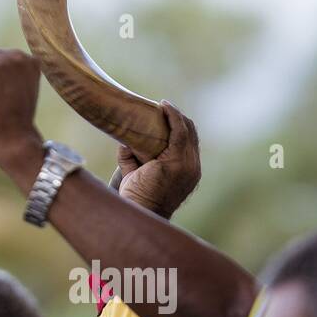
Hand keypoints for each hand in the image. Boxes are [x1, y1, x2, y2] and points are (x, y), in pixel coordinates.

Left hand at [114, 100, 200, 218]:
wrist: (139, 211)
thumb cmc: (136, 197)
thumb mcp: (137, 174)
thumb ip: (133, 158)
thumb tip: (124, 142)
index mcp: (188, 172)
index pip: (190, 143)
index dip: (180, 127)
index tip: (164, 115)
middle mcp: (192, 168)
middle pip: (191, 134)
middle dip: (178, 119)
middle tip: (161, 108)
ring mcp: (187, 165)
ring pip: (186, 130)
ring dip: (175, 115)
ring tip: (162, 105)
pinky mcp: (177, 161)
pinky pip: (179, 132)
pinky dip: (173, 117)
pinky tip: (164, 106)